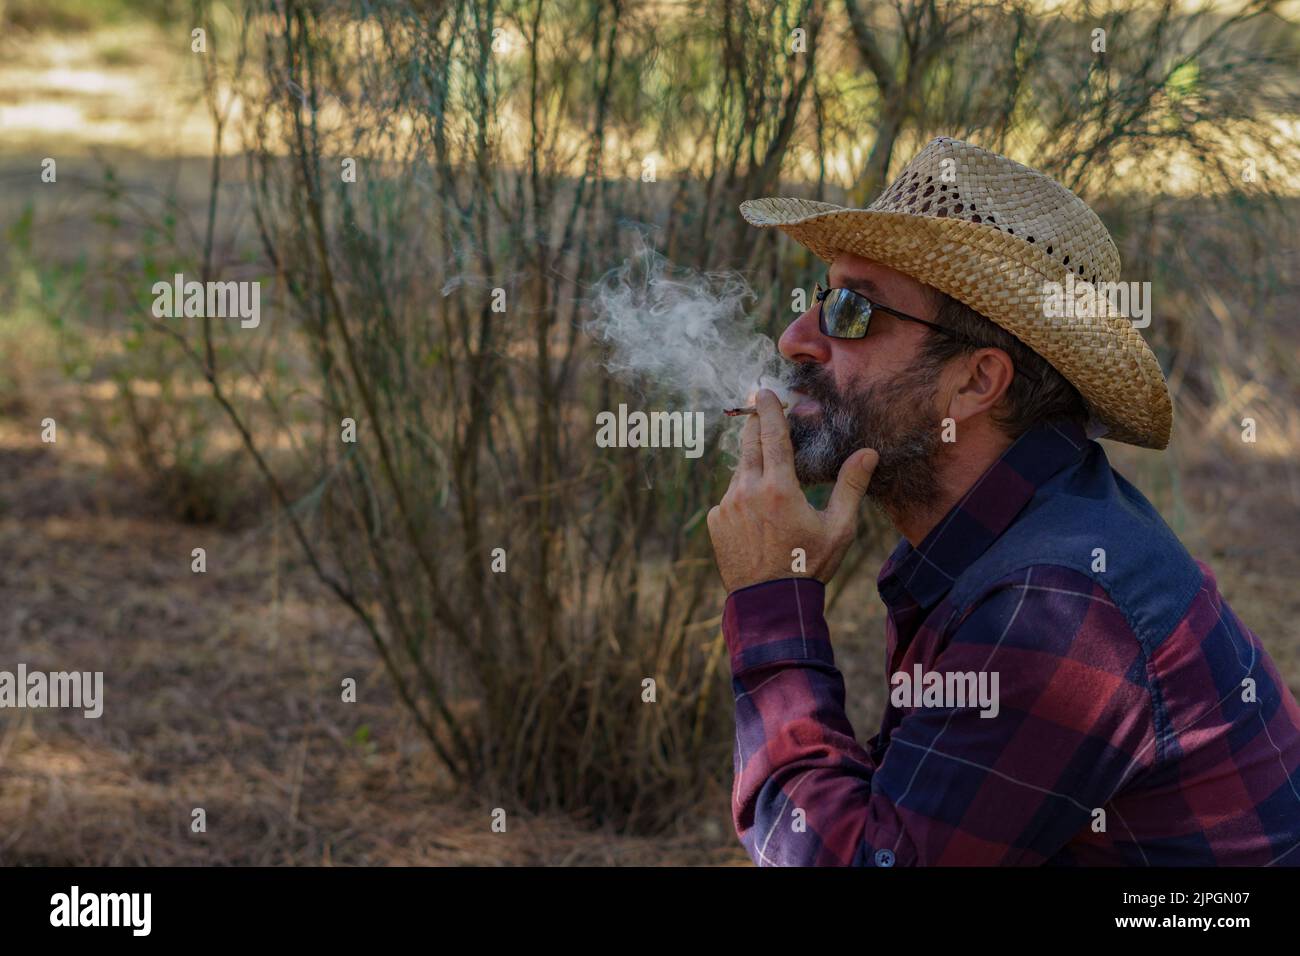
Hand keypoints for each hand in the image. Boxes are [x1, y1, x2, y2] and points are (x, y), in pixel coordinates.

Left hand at [706, 388, 878, 592]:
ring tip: (770, 482)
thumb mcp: (838, 528)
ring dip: (752, 468)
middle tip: (758, 407)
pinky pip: (728, 498)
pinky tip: (757, 516)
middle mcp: (747, 491)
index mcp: (779, 488)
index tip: (765, 391)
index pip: (772, 435)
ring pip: (739, 473)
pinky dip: (741, 497)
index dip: (770, 409)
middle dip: (754, 424)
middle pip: (749, 444)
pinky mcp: (714, 521)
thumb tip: (869, 453)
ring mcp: (726, 506)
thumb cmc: (809, 565)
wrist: (770, 603)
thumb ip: (851, 486)